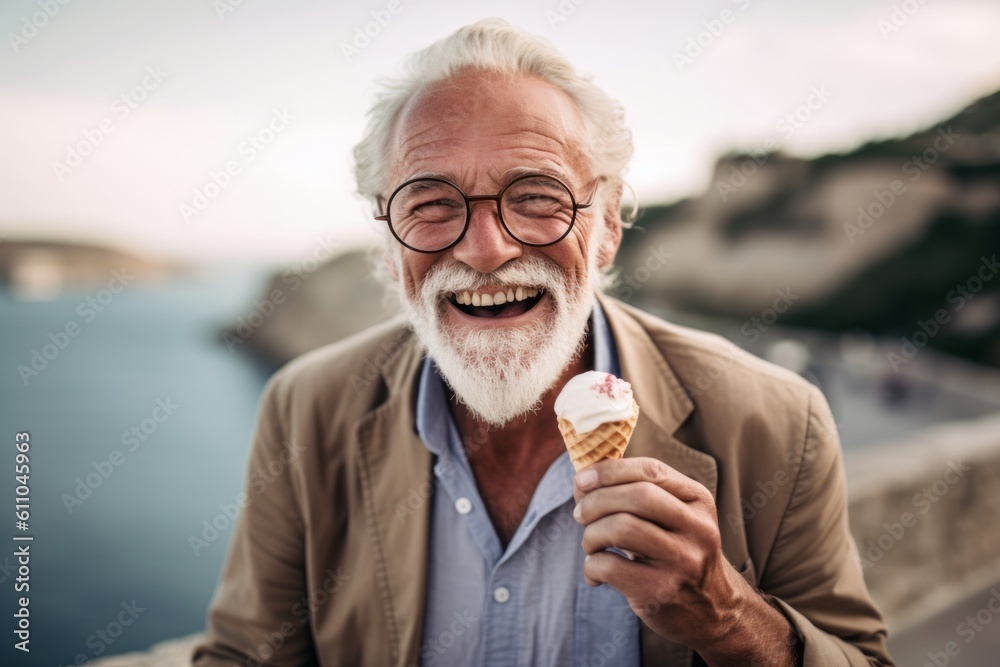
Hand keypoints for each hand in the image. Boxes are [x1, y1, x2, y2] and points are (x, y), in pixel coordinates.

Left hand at [573, 457, 796, 664]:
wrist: (711, 608)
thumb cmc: (676, 552)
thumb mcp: (672, 516)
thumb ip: (636, 492)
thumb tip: (582, 481)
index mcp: (698, 500)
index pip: (650, 470)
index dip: (609, 471)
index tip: (582, 480)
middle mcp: (697, 528)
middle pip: (636, 496)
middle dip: (595, 501)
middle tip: (580, 514)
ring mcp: (683, 561)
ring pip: (621, 528)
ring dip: (591, 534)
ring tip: (590, 545)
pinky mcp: (662, 592)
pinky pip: (610, 566)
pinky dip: (591, 565)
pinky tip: (595, 572)